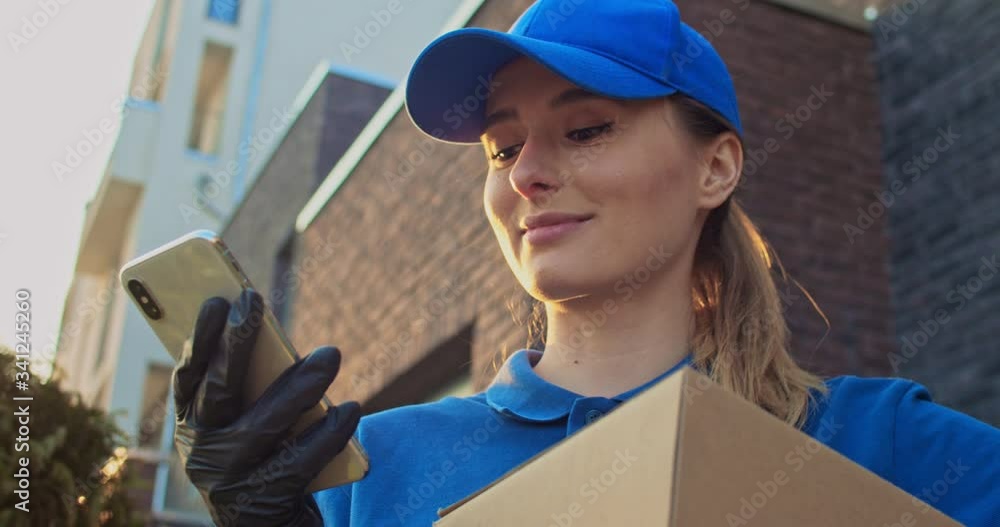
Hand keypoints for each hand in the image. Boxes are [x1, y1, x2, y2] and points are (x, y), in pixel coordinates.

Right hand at [171, 288, 360, 525]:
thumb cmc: (264, 462)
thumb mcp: (248, 425)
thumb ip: (253, 390)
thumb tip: (278, 340)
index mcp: (192, 427)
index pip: (189, 378)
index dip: (199, 339)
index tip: (217, 301)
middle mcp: (202, 452)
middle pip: (218, 391)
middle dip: (235, 344)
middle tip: (253, 302)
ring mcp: (230, 479)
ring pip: (265, 424)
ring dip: (300, 387)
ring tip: (330, 355)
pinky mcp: (264, 501)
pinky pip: (300, 461)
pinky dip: (329, 433)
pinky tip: (351, 410)